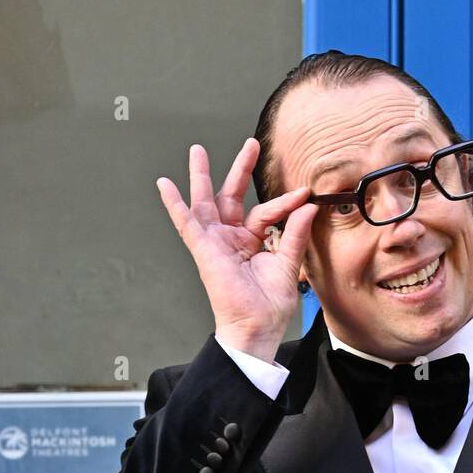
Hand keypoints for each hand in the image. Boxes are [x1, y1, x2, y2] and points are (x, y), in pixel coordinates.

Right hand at [155, 138, 318, 358]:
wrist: (256, 328)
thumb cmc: (271, 306)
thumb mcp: (289, 264)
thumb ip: (296, 233)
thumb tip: (308, 205)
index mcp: (254, 243)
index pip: (267, 212)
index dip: (285, 202)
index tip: (304, 193)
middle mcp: (233, 239)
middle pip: (233, 196)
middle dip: (241, 169)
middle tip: (251, 144)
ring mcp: (216, 242)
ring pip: (207, 202)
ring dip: (202, 176)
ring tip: (197, 150)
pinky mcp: (203, 250)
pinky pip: (185, 223)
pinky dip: (174, 204)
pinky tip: (164, 184)